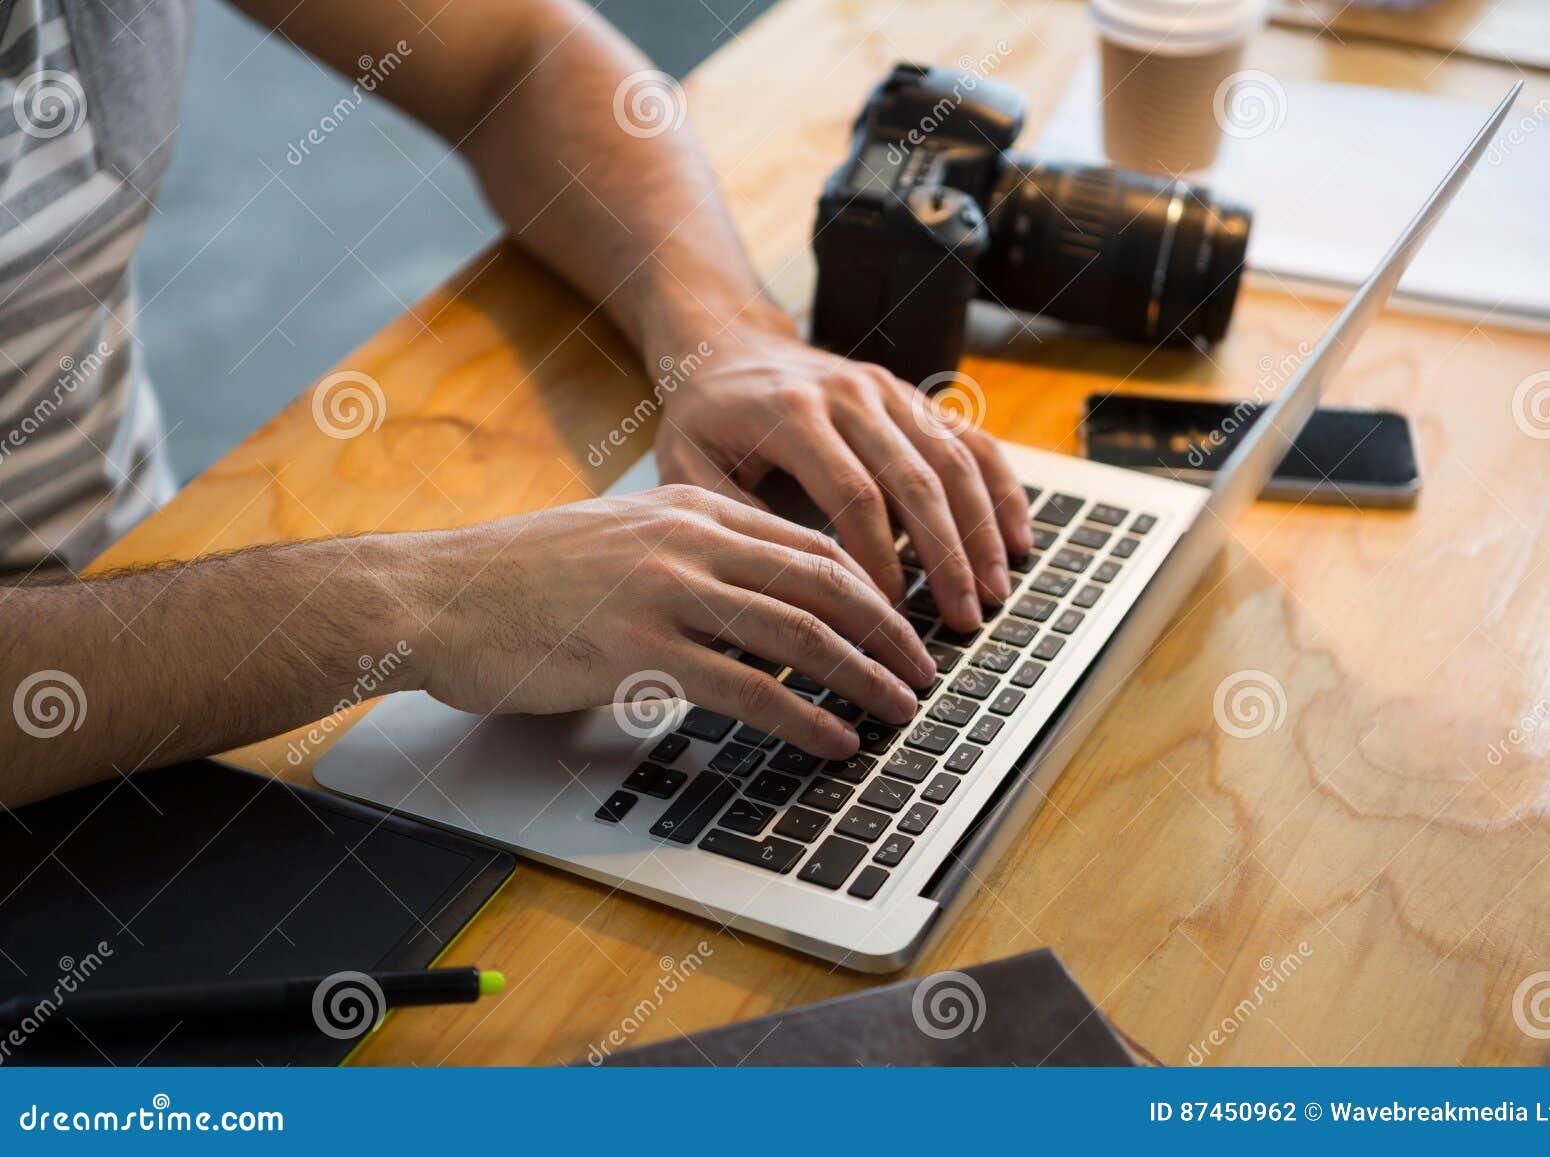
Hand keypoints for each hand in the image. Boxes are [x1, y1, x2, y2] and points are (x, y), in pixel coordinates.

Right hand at [407, 486, 937, 758]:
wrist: (436, 595)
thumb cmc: (517, 578)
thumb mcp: (616, 541)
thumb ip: (685, 559)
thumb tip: (749, 607)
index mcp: (689, 509)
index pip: (810, 544)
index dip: (871, 587)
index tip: (901, 622)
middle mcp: (689, 540)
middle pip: (824, 583)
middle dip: (889, 630)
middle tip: (924, 670)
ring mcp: (666, 592)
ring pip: (800, 632)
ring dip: (864, 675)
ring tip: (900, 708)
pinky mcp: (640, 650)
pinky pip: (749, 686)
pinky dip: (805, 716)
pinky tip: (836, 736)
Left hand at [652, 328, 1032, 633]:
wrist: (727, 348)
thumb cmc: (706, 421)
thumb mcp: (690, 469)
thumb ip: (737, 523)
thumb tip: (788, 592)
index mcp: (792, 412)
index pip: (852, 494)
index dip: (878, 560)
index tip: (889, 616)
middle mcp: (850, 392)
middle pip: (914, 479)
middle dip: (945, 557)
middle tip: (962, 619)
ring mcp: (889, 389)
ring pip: (953, 461)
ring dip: (982, 530)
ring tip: (995, 592)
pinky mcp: (913, 396)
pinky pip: (971, 440)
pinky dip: (1001, 490)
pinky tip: (1019, 539)